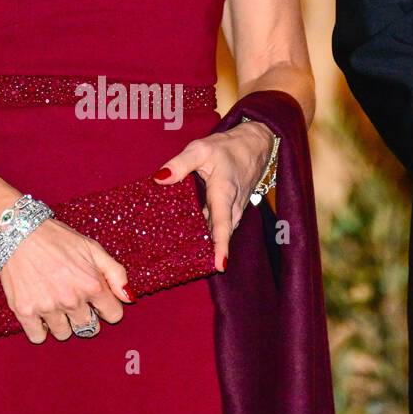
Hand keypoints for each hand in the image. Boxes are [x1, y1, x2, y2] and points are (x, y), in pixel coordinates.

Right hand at [0, 217, 131, 343]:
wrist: (17, 230)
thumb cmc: (56, 238)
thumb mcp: (92, 247)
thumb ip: (115, 273)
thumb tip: (129, 299)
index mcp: (91, 285)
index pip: (113, 315)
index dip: (105, 306)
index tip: (94, 298)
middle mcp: (71, 300)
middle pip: (89, 328)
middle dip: (84, 315)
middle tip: (71, 298)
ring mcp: (47, 307)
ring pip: (64, 333)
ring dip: (62, 322)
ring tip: (53, 302)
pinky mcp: (24, 310)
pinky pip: (38, 337)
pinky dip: (40, 328)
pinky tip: (40, 311)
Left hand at [151, 120, 274, 271]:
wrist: (253, 145)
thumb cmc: (225, 148)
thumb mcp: (200, 150)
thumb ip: (179, 164)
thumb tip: (159, 179)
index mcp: (224, 193)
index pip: (222, 224)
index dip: (221, 246)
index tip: (219, 266)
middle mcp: (232, 206)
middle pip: (221, 233)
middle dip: (210, 251)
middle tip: (190, 268)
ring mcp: (234, 209)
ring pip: (221, 230)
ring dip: (210, 244)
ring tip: (190, 259)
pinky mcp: (231, 208)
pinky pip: (221, 224)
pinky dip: (211, 233)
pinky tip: (195, 238)